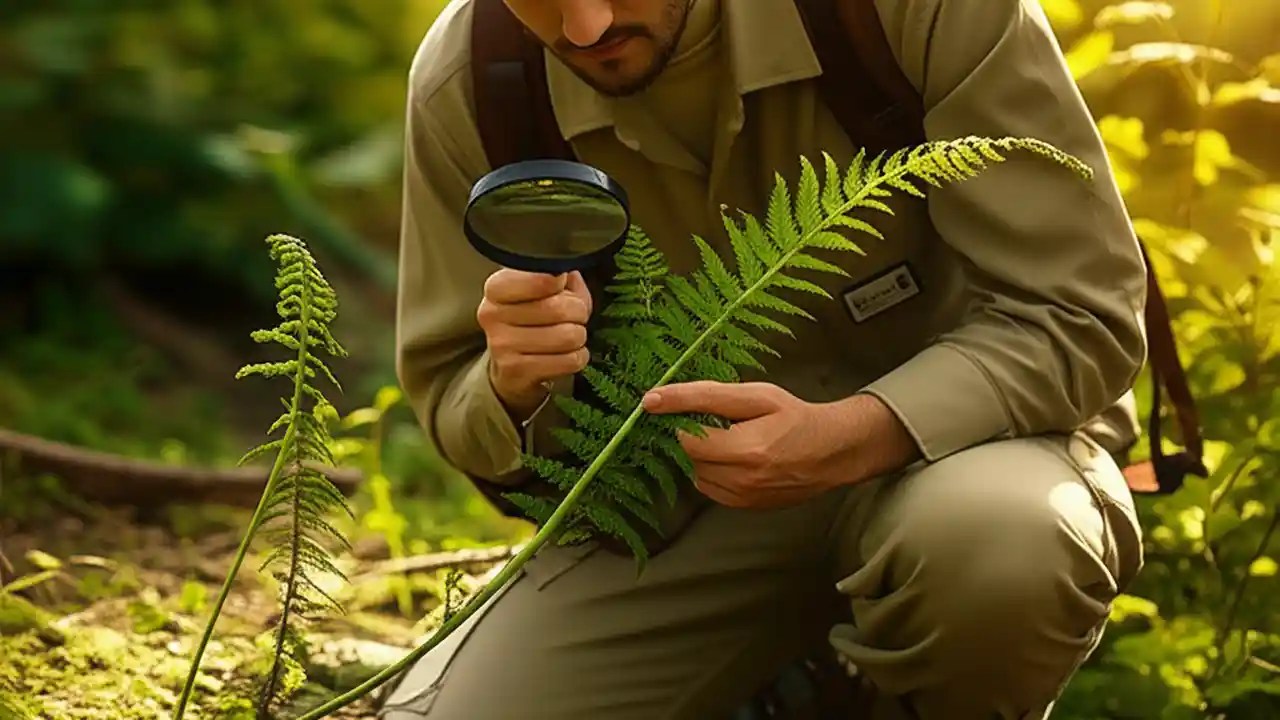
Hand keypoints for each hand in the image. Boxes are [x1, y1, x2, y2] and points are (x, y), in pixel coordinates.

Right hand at [478, 269, 591, 420]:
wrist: (511, 367)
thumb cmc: (533, 320)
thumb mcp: (543, 291)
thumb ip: (561, 277)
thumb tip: (570, 276)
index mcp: (497, 286)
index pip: (540, 277)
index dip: (560, 282)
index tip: (560, 287)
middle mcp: (492, 313)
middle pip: (560, 308)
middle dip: (579, 312)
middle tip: (575, 316)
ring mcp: (502, 344)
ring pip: (568, 336)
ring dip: (579, 337)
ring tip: (569, 336)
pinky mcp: (516, 371)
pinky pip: (570, 361)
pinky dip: (578, 357)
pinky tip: (567, 354)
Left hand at [641, 381, 919, 508]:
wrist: (832, 452)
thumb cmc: (794, 417)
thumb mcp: (753, 395)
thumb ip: (702, 396)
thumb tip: (652, 400)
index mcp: (744, 451)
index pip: (683, 438)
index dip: (682, 419)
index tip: (695, 408)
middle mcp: (740, 482)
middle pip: (688, 457)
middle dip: (695, 436)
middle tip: (720, 421)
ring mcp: (741, 500)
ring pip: (695, 473)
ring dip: (703, 454)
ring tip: (731, 438)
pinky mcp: (742, 508)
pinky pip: (708, 487)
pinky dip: (713, 470)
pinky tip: (735, 456)